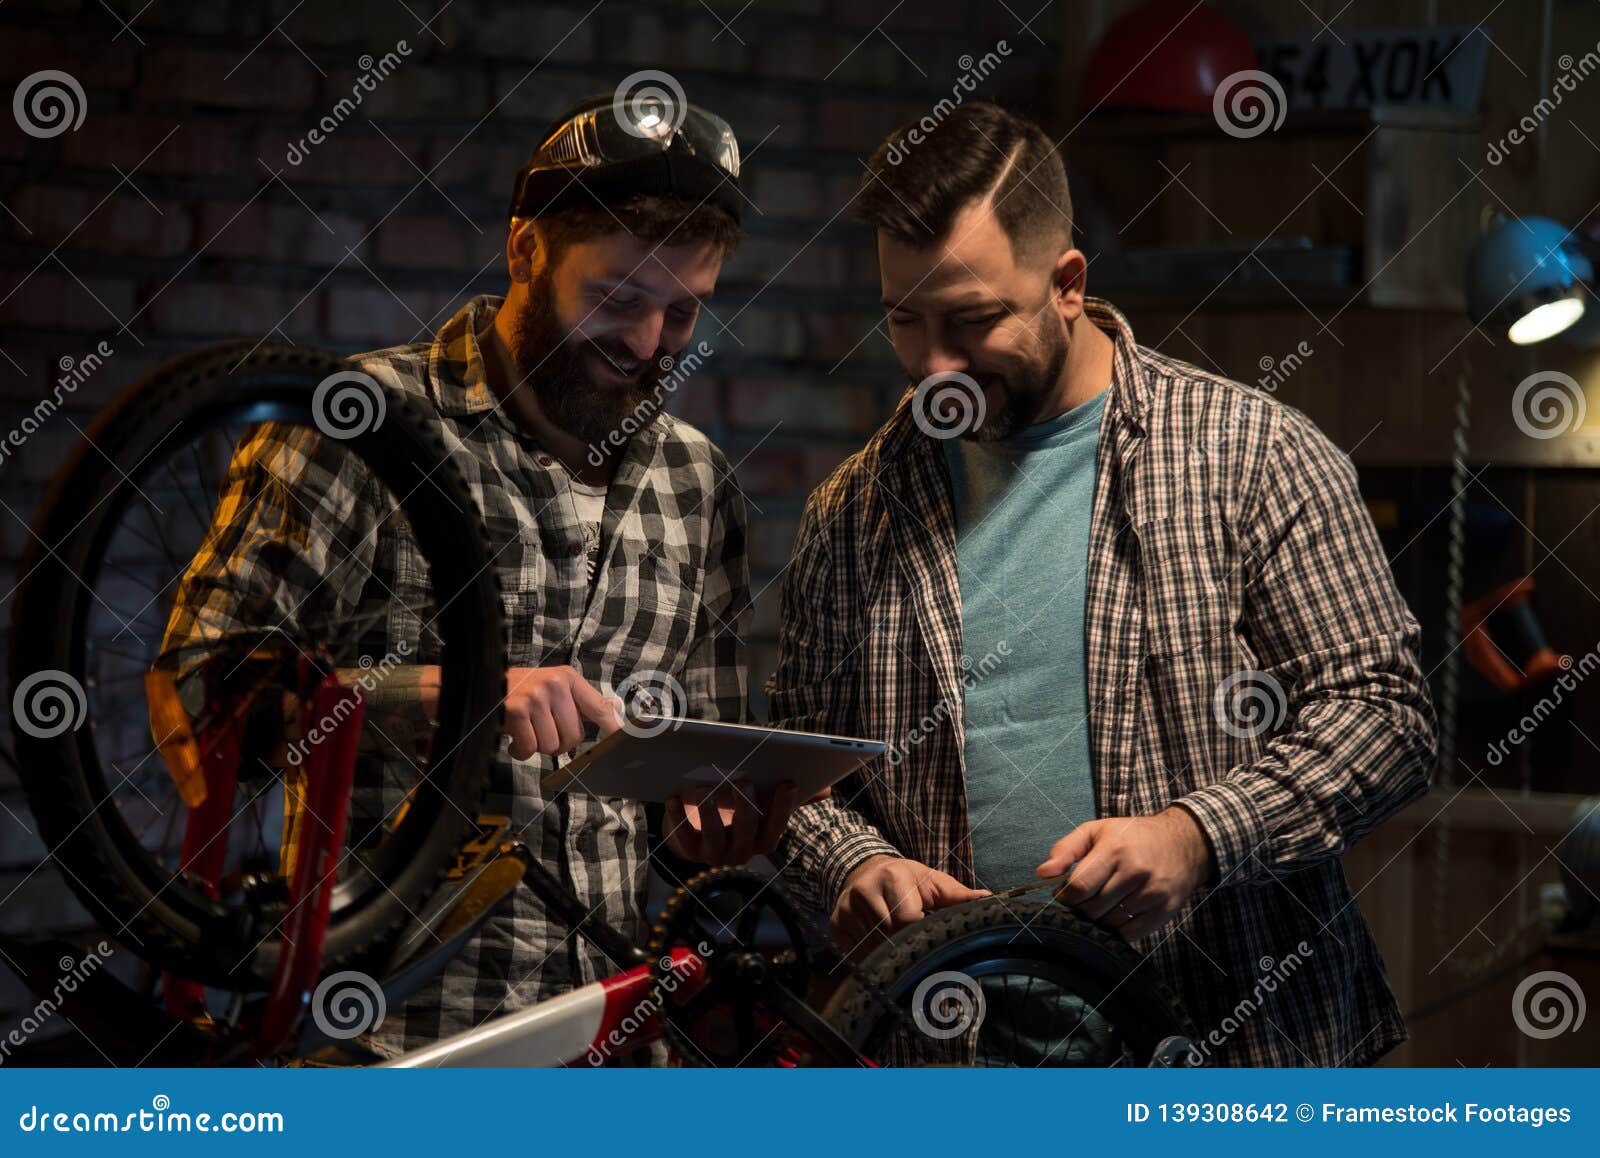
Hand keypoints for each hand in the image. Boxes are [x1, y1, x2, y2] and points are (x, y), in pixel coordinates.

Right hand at [417, 665, 622, 758]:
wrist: (474, 683)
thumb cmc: (514, 691)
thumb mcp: (548, 689)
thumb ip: (575, 705)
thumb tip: (610, 717)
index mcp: (567, 678)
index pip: (598, 707)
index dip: (613, 728)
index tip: (625, 740)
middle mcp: (555, 684)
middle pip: (574, 737)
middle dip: (556, 743)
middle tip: (539, 730)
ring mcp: (536, 696)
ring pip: (552, 745)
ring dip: (536, 746)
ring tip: (524, 729)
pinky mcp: (518, 710)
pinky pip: (529, 749)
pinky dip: (520, 750)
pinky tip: (512, 735)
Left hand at [663, 781, 801, 865]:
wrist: (696, 835)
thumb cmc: (735, 813)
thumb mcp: (762, 805)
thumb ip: (788, 797)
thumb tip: (826, 788)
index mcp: (762, 839)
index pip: (777, 826)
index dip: (783, 807)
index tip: (788, 783)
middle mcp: (741, 851)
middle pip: (748, 831)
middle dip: (746, 806)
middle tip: (743, 781)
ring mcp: (714, 854)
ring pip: (714, 837)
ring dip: (710, 812)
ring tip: (705, 789)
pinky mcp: (689, 851)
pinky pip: (683, 839)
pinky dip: (677, 818)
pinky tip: (673, 799)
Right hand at [831, 855, 988, 959]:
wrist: (867, 872)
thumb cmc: (908, 880)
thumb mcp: (933, 882)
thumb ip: (959, 895)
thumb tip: (990, 900)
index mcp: (893, 877)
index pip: (907, 920)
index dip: (920, 933)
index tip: (927, 938)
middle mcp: (865, 890)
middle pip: (890, 937)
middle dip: (905, 945)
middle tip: (915, 945)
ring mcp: (846, 909)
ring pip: (874, 949)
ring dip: (890, 953)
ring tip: (898, 943)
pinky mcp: (836, 925)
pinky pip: (857, 954)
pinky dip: (872, 956)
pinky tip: (879, 946)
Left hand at [1038, 807, 1215, 941]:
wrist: (1183, 843)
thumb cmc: (1132, 836)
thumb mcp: (1096, 830)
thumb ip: (1065, 849)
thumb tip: (1043, 873)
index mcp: (1115, 850)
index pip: (1079, 887)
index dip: (1065, 896)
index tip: (1064, 893)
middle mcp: (1136, 872)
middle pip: (1092, 909)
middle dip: (1080, 907)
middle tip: (1083, 898)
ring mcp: (1152, 894)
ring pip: (1109, 923)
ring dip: (1098, 918)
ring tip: (1100, 903)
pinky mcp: (1164, 911)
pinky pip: (1129, 934)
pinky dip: (1117, 929)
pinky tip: (1116, 913)